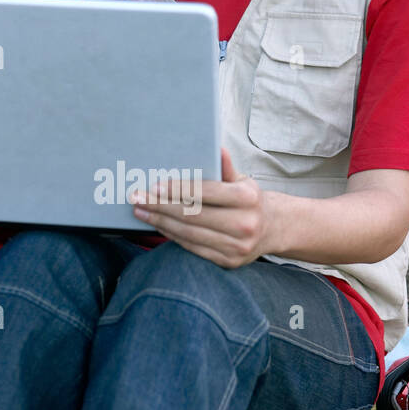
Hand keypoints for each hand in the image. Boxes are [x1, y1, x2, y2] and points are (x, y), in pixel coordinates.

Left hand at [129, 147, 272, 266]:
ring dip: (160, 222)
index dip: (177, 189)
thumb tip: (217, 148)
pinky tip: (158, 225)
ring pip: (189, 233)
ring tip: (141, 212)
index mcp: (248, 198)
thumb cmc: (248, 200)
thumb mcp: (242, 180)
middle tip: (137, 198)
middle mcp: (244, 224)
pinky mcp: (228, 262)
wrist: (271, 229)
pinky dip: (172, 236)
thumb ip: (225, 168)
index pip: (205, 192)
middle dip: (160, 206)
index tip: (154, 186)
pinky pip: (193, 248)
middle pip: (192, 215)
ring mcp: (237, 246)